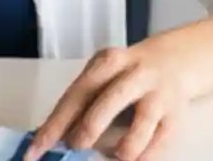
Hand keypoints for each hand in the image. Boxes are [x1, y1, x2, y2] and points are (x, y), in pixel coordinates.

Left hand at [25, 46, 186, 160]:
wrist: (175, 60)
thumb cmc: (126, 74)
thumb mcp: (101, 76)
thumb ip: (80, 102)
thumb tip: (48, 135)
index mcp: (109, 62)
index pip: (78, 93)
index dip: (56, 122)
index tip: (37, 147)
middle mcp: (136, 74)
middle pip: (111, 99)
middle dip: (90, 126)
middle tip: (75, 146)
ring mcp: (159, 94)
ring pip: (143, 121)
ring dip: (126, 145)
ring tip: (114, 157)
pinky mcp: (176, 115)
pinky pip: (161, 140)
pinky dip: (145, 155)